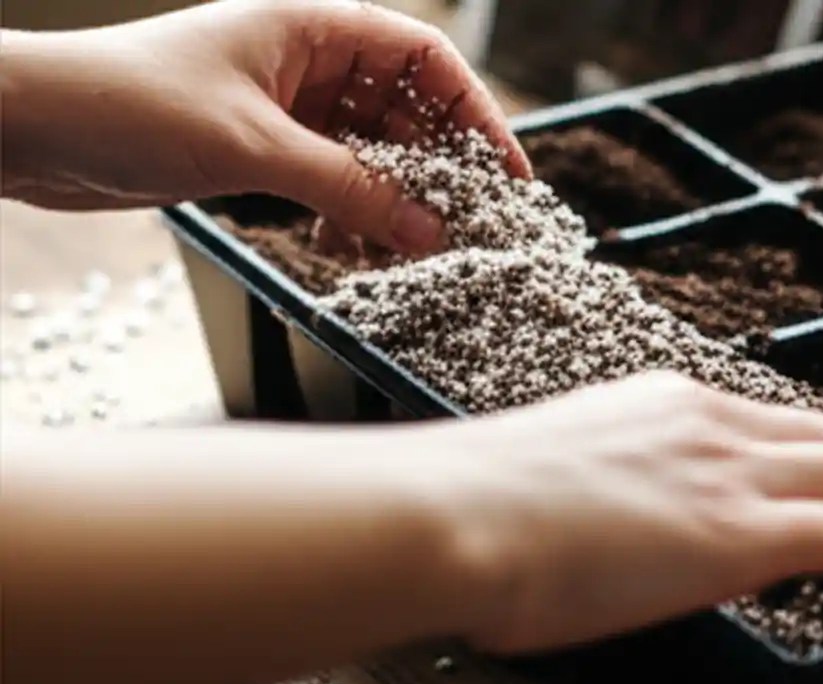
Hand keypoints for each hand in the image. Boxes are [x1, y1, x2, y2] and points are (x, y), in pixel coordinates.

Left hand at [0, 0, 527, 254]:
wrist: (33, 130)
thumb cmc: (129, 103)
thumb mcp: (256, 148)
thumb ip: (351, 190)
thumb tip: (430, 230)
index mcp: (311, 26)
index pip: (422, 57)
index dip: (474, 109)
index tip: (506, 167)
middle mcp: (305, 61)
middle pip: (402, 108)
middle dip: (436, 166)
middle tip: (468, 221)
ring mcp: (283, 106)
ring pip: (368, 152)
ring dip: (392, 200)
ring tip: (414, 247)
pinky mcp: (260, 148)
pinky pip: (330, 180)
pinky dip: (349, 214)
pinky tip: (353, 250)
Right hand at [1, 372, 822, 683]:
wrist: (447, 515)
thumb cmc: (469, 504)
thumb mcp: (554, 473)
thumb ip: (603, 485)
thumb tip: (610, 520)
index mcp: (662, 403)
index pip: (772, 421)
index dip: (819, 457)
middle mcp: (709, 421)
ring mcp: (731, 472)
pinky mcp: (744, 533)